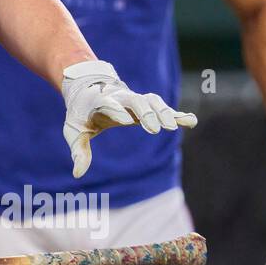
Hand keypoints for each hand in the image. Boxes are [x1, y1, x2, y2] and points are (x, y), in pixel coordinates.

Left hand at [60, 60, 196, 178]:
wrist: (88, 90)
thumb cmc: (81, 114)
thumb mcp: (74, 131)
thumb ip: (78, 151)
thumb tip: (77, 174)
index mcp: (99, 102)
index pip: (109, 105)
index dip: (117, 111)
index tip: (126, 121)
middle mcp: (119, 98)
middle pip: (135, 100)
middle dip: (145, 113)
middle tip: (154, 129)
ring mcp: (133, 100)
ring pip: (151, 101)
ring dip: (163, 112)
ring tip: (173, 127)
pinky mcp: (145, 106)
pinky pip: (163, 107)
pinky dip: (176, 113)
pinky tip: (191, 121)